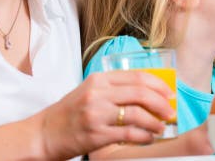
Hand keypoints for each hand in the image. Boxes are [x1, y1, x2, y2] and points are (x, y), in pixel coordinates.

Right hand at [38, 69, 174, 158]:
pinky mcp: (96, 135)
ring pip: (137, 114)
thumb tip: (149, 93)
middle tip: (171, 111)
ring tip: (162, 127)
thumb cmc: (69, 113)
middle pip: (140, 93)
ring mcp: (96, 114)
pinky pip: (128, 134)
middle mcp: (98, 94)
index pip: (136, 76)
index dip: (158, 84)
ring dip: (155, 121)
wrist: (43, 134)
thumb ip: (115, 89)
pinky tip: (149, 138)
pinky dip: (144, 136)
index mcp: (99, 79)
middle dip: (161, 102)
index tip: (169, 93)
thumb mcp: (90, 91)